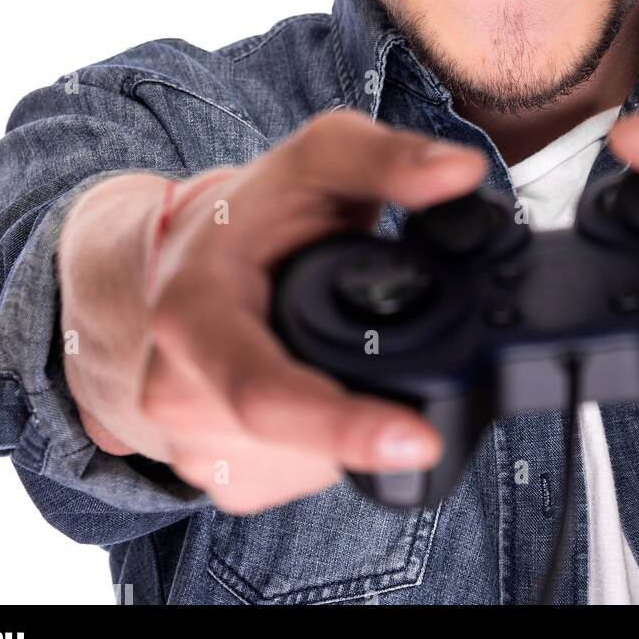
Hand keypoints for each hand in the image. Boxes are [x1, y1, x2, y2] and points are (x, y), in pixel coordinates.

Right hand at [60, 109, 485, 512]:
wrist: (185, 265)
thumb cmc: (251, 214)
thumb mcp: (314, 159)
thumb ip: (387, 159)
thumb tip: (461, 173)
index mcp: (188, 312)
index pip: (263, 392)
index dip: (344, 425)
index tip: (421, 439)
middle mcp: (176, 391)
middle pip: (305, 438)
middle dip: (377, 409)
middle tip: (423, 372)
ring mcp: (195, 445)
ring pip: (317, 463)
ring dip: (360, 420)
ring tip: (353, 350)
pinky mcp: (225, 479)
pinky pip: (309, 474)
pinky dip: (342, 439)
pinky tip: (330, 382)